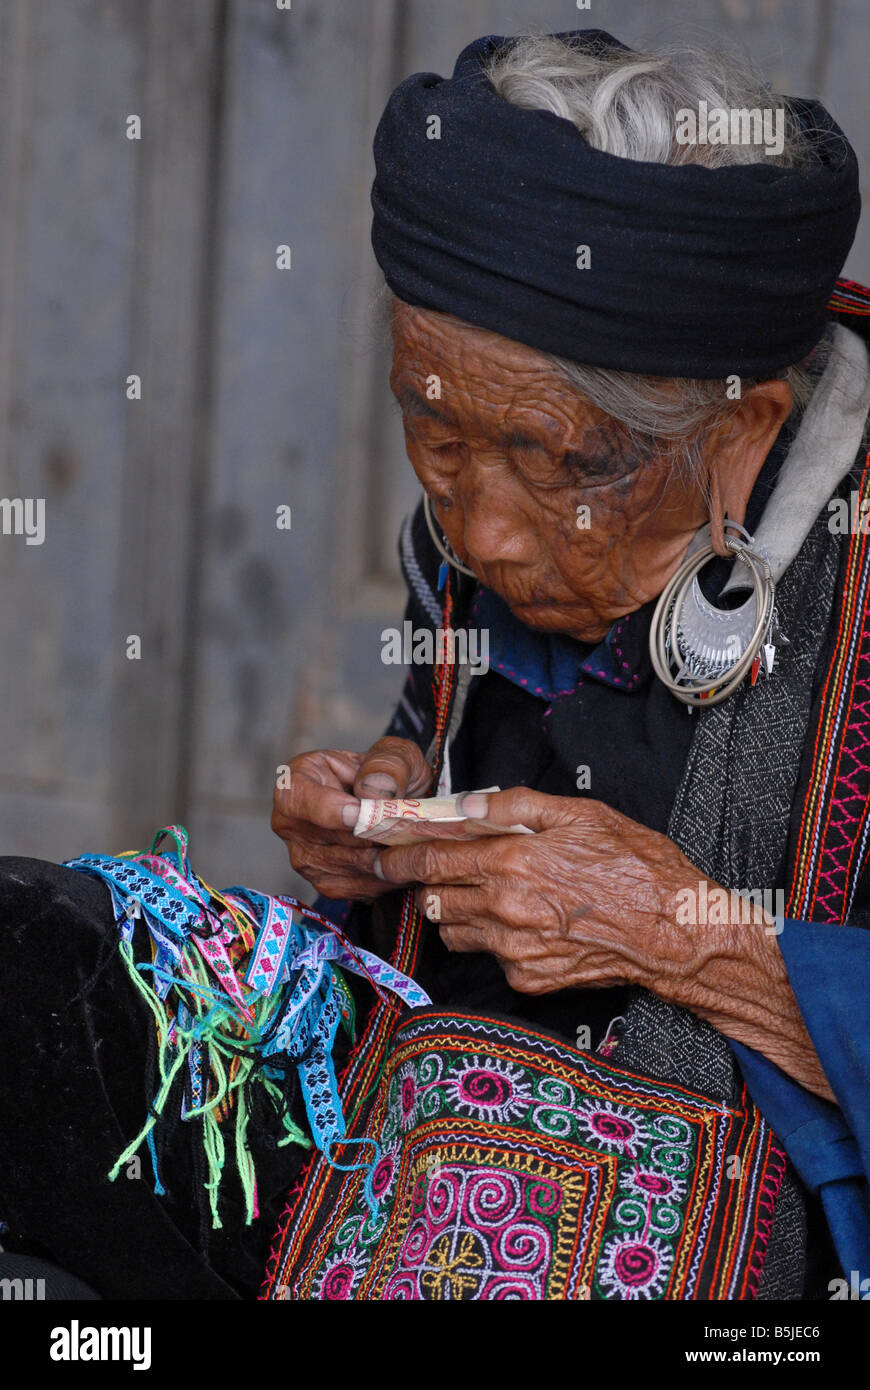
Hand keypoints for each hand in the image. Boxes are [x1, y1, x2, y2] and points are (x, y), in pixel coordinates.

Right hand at [271, 737, 432, 899]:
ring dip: (386, 857)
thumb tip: (374, 794)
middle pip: (329, 839)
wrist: (396, 804)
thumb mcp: (395, 755)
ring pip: (349, 866)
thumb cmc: (387, 774)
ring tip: (413, 840)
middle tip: (411, 828)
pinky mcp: (327, 883)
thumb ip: (386, 766)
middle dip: (373, 835)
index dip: (326, 808)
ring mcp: (305, 858)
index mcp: (295, 782)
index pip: (295, 799)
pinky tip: (404, 859)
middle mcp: (290, 824)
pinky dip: (388, 876)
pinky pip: (359, 886)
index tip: (359, 812)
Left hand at [375, 786, 699, 994]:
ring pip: (454, 932)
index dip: (399, 857)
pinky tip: (527, 925)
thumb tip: (464, 804)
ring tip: (490, 896)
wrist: (674, 931)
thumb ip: (514, 806)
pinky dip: (496, 942)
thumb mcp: (579, 814)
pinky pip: (490, 958)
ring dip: (458, 912)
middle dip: (428, 884)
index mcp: (510, 861)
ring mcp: (514, 949)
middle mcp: (503, 908)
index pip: (429, 860)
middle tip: (440, 872)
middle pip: (433, 899)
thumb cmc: (634, 866)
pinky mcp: (528, 978)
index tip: (385, 853)